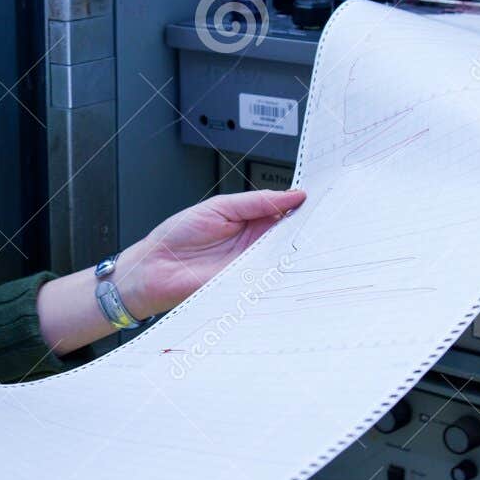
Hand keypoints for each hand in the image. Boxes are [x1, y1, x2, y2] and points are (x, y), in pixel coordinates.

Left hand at [116, 187, 306, 319]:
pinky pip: (272, 277)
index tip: (319, 197)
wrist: (155, 267)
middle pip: (291, 234)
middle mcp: (255, 243)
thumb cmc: (177, 236)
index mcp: (250, 220)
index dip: (301, 205)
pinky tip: (291, 258)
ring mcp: (253, 264)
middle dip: (307, 226)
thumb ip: (255, 202)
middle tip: (324, 215)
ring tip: (313, 234)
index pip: (284, 211)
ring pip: (286, 256)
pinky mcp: (248, 284)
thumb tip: (291, 196)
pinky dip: (283, 270)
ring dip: (299, 248)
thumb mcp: (219, 208)